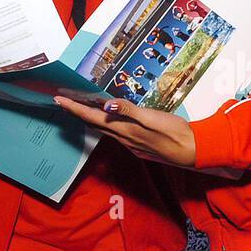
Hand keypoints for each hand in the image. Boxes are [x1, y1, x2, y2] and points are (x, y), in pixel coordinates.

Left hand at [53, 96, 196, 166]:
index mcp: (124, 130)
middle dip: (77, 113)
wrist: (192, 151)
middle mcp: (123, 139)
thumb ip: (129, 111)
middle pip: (94, 125)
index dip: (74, 108)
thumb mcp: (152, 118)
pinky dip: (105, 124)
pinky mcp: (139, 146)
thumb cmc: (174, 132)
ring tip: (80, 109)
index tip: (58, 99)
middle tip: (63, 102)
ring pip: (104, 130)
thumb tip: (105, 106)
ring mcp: (131, 144)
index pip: (92, 118)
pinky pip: (115, 134)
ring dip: (90, 119)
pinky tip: (107, 121)